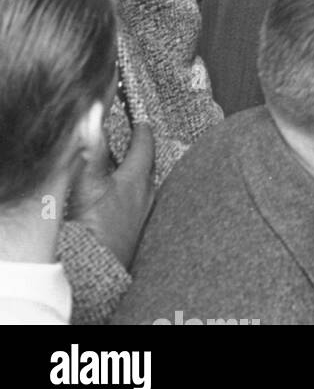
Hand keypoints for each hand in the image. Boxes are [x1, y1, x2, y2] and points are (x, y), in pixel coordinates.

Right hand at [66, 121, 154, 270]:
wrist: (99, 272)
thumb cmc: (97, 228)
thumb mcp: (89, 183)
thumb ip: (92, 150)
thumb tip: (92, 117)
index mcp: (137, 178)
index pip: (145, 145)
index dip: (142, 131)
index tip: (141, 122)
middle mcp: (145, 194)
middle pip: (148, 165)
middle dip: (143, 152)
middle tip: (138, 141)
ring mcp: (142, 214)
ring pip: (145, 186)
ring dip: (137, 175)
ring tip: (128, 170)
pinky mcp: (135, 231)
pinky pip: (138, 205)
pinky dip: (131, 196)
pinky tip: (122, 203)